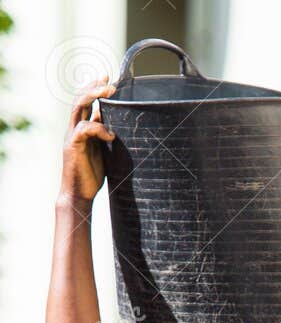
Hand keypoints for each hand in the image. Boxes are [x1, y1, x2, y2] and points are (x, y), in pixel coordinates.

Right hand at [60, 82, 116, 203]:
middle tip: (110, 81)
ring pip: (78, 107)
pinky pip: (84, 129)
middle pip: (80, 99)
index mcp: (82, 129)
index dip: (95, 88)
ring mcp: (72, 136)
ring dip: (93, 96)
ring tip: (109, 92)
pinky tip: (111, 134)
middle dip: (94, 87)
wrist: (79, 195)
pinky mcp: (73, 146)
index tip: (108, 78)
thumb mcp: (102, 152)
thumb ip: (105, 137)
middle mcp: (75, 128)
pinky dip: (99, 128)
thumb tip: (118, 126)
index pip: (86, 102)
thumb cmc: (91, 175)